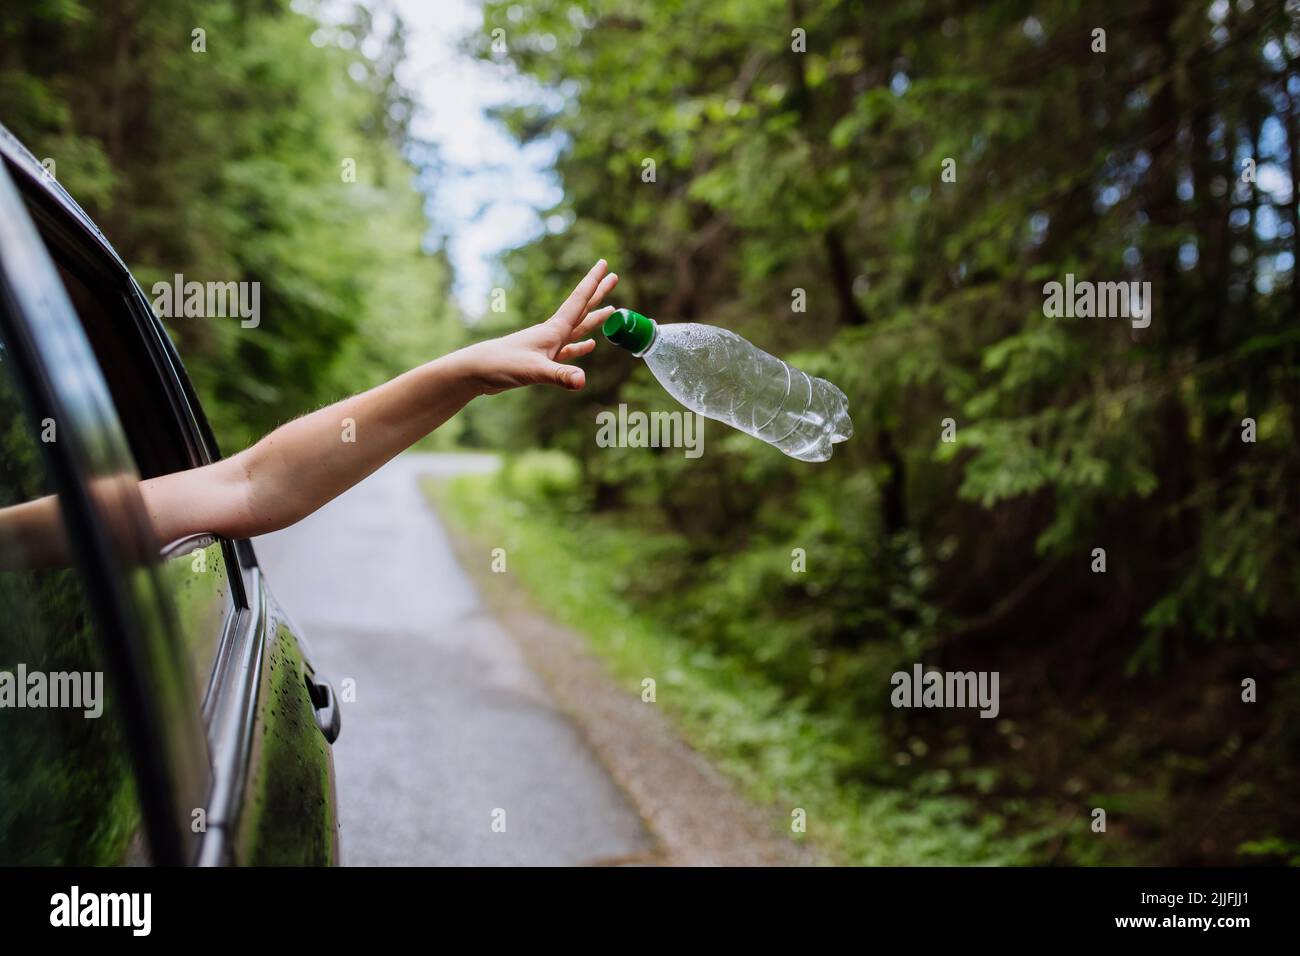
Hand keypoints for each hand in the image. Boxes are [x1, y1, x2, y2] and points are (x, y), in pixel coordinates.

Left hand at [461, 260, 618, 394]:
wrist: (477, 371)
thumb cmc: (502, 365)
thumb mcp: (534, 371)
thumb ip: (560, 375)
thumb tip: (582, 381)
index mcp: (553, 330)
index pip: (579, 301)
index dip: (594, 283)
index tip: (605, 265)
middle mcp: (552, 333)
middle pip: (582, 309)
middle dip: (598, 294)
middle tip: (614, 277)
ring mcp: (547, 346)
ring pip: (577, 328)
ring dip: (594, 319)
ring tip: (611, 311)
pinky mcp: (542, 360)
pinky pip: (568, 351)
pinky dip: (579, 347)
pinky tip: (589, 345)